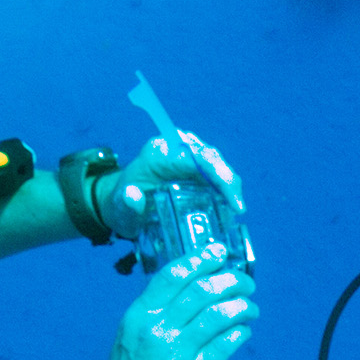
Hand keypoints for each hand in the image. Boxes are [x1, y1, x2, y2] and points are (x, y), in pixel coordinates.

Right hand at [93, 250, 257, 359]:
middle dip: (231, 280)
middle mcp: (158, 331)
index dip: (201, 258)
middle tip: (245, 282)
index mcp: (140, 317)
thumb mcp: (131, 336)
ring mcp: (177, 355)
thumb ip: (157, 311)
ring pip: (219, 316)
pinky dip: (239, 334)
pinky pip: (225, 347)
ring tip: (249, 308)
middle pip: (202, 291)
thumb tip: (193, 285)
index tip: (220, 252)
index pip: (174, 275)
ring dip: (241, 306)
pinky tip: (243, 331)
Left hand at [102, 130, 243, 240]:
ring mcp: (188, 155)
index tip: (233, 201)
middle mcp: (176, 147)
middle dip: (229, 183)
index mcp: (159, 152)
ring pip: (217, 165)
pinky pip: (215, 174)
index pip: (197, 157)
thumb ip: (127, 206)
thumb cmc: (123, 205)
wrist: (124, 202)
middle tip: (238, 210)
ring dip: (229, 188)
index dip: (219, 176)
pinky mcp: (194, 165)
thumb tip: (133, 196)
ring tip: (235, 212)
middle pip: (212, 159)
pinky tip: (229, 210)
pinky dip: (224, 191)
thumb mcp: (121, 210)